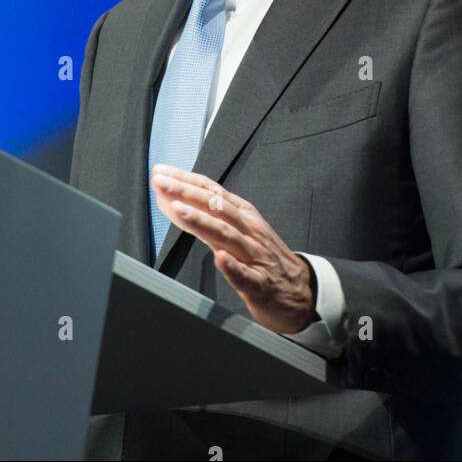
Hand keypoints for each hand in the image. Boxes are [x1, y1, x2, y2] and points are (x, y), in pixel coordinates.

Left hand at [150, 164, 318, 333]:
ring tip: (179, 210)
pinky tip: (221, 259)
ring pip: (226, 235)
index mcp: (243, 215)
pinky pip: (246, 275)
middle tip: (161, 182)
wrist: (301, 290)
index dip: (186, 180)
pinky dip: (233, 266)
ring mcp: (255, 256)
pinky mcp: (261, 284)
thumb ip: (208, 219)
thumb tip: (173, 202)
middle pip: (216, 207)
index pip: (211, 191)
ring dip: (202, 222)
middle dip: (186, 193)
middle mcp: (249, 230)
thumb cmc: (264, 258)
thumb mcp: (239, 231)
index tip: (162, 172)